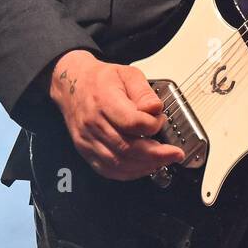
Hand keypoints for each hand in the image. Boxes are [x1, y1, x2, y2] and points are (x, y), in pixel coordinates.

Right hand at [49, 50, 184, 180]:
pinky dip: (129, 173)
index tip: (162, 120)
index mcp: (104, 101)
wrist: (72, 85)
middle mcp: (93, 123)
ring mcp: (88, 139)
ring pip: (118, 163)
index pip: (131, 122)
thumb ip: (144, 92)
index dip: (152, 125)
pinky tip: (144, 166)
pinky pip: (108, 169)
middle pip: (127, 147)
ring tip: (163, 160)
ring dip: (144, 166)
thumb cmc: (100, 80)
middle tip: (175, 154)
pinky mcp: (86, 150)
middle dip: (156, 155)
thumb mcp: (127, 74)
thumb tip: (156, 109)